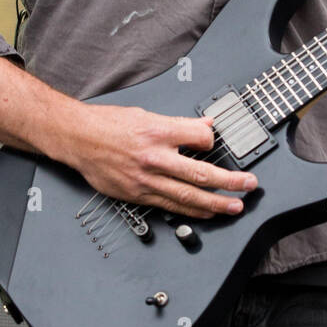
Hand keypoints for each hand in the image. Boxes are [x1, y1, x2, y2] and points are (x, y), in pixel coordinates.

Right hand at [61, 104, 257, 218]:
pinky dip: (191, 211)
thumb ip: (179, 123)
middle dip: (229, 181)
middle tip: (249, 185)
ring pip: (188, 196)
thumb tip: (205, 125)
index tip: (217, 143)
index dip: (213, 141)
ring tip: (234, 206)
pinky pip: (170, 206)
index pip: (200, 139)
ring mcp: (145, 179)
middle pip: (200, 173)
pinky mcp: (137, 194)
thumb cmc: (108, 124)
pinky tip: (206, 212)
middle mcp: (154, 157)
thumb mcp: (147, 114)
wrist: (77, 138)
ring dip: (215, 203)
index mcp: (158, 131)